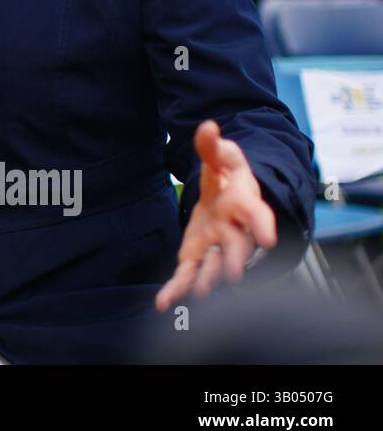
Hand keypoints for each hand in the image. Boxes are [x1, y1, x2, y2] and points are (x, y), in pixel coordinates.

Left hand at [155, 119, 277, 310]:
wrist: (227, 196)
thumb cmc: (229, 178)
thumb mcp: (221, 158)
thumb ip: (213, 146)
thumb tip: (208, 127)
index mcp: (243, 203)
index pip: (257, 214)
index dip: (263, 226)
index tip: (269, 238)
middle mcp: (234, 229)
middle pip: (238, 247)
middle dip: (235, 260)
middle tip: (233, 274)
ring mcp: (216, 246)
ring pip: (214, 265)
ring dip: (209, 278)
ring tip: (201, 291)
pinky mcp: (197, 255)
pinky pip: (188, 274)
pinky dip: (176, 289)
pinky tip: (162, 303)